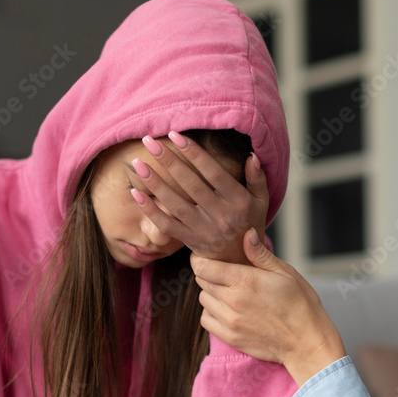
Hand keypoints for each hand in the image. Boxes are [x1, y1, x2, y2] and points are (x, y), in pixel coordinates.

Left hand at [132, 132, 267, 263]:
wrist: (241, 260)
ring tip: (138, 164)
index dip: (194, 153)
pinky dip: (151, 212)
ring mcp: (205, 231)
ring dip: (155, 183)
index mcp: (239, 201)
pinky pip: (168, 227)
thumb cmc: (250, 223)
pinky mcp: (191, 242)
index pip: (213, 173)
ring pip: (176, 205)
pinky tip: (136, 194)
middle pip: (191, 185)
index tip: (175, 135)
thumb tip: (251, 156)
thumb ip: (257, 178)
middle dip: (169, 161)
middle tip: (149, 141)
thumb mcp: (261, 201)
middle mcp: (222, 216)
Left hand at [190, 229, 346, 385]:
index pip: (203, 267)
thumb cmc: (301, 304)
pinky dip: (211, 313)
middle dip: (209, 274)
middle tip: (225, 274)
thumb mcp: (286, 273)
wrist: (306, 342)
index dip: (201, 259)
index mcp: (245, 281)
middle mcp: (233, 301)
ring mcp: (229, 321)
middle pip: (201, 281)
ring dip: (211, 293)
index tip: (209, 258)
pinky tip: (227, 310)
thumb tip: (247, 234)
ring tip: (230, 292)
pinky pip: (206, 320)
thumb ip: (261, 254)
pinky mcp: (230, 337)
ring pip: (203, 299)